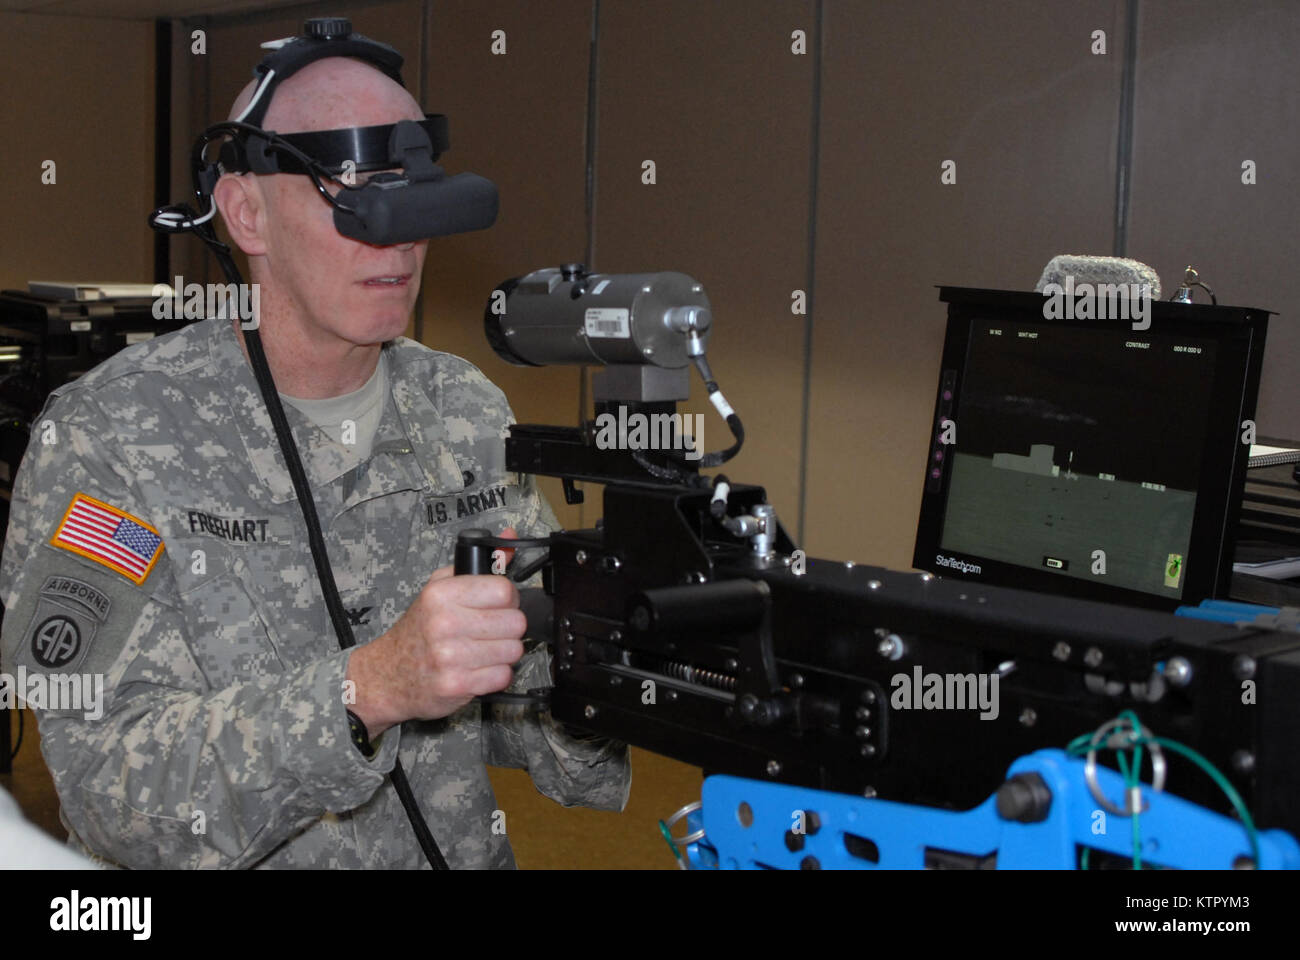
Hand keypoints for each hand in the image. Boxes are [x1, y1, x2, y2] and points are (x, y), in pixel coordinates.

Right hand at [346, 527, 524, 734]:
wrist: (387, 675)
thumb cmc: (418, 629)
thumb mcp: (441, 587)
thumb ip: (480, 563)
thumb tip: (511, 536)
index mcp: (441, 594)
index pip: (504, 590)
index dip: (508, 598)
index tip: (499, 604)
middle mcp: (444, 623)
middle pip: (515, 622)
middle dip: (509, 628)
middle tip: (491, 630)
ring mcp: (450, 657)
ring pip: (513, 651)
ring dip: (504, 652)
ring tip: (483, 650)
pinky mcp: (456, 685)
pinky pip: (502, 676)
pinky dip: (496, 675)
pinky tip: (478, 668)